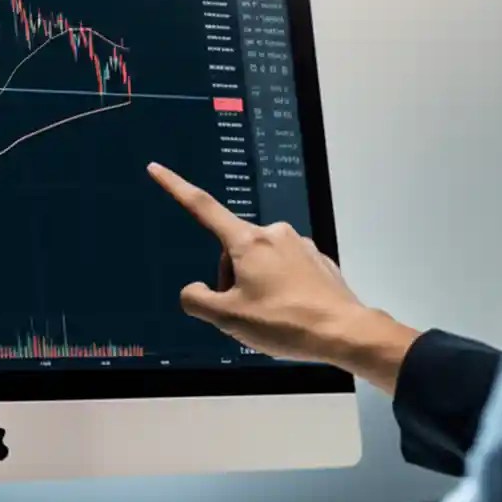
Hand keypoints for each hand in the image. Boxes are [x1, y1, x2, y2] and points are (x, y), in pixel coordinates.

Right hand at [146, 162, 419, 393]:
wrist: (344, 332)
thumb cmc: (285, 322)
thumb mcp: (228, 318)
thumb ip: (197, 300)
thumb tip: (193, 290)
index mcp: (248, 242)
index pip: (202, 207)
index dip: (175, 186)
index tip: (157, 168)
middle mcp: (274, 234)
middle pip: (232, 250)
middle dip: (230, 278)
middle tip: (244, 311)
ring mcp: (299, 245)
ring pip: (259, 260)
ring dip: (255, 284)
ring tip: (270, 315)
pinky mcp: (317, 260)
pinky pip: (284, 269)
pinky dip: (279, 288)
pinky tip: (289, 311)